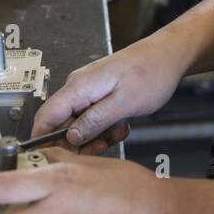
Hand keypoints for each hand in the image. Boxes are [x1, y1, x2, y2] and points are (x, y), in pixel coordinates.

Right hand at [29, 29, 189, 154]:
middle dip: (80, 142)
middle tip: (101, 147)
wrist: (170, 55)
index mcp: (79, 86)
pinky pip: (95, 119)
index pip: (46, 115)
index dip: (43, 139)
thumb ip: (94, 121)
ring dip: (98, 135)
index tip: (52, 158)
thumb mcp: (124, 103)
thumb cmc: (152, 72)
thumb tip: (71, 137)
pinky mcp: (101, 95)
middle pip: (63, 124)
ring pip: (81, 124)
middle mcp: (80, 87)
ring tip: (118, 131)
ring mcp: (90, 91)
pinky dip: (107, 127)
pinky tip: (122, 124)